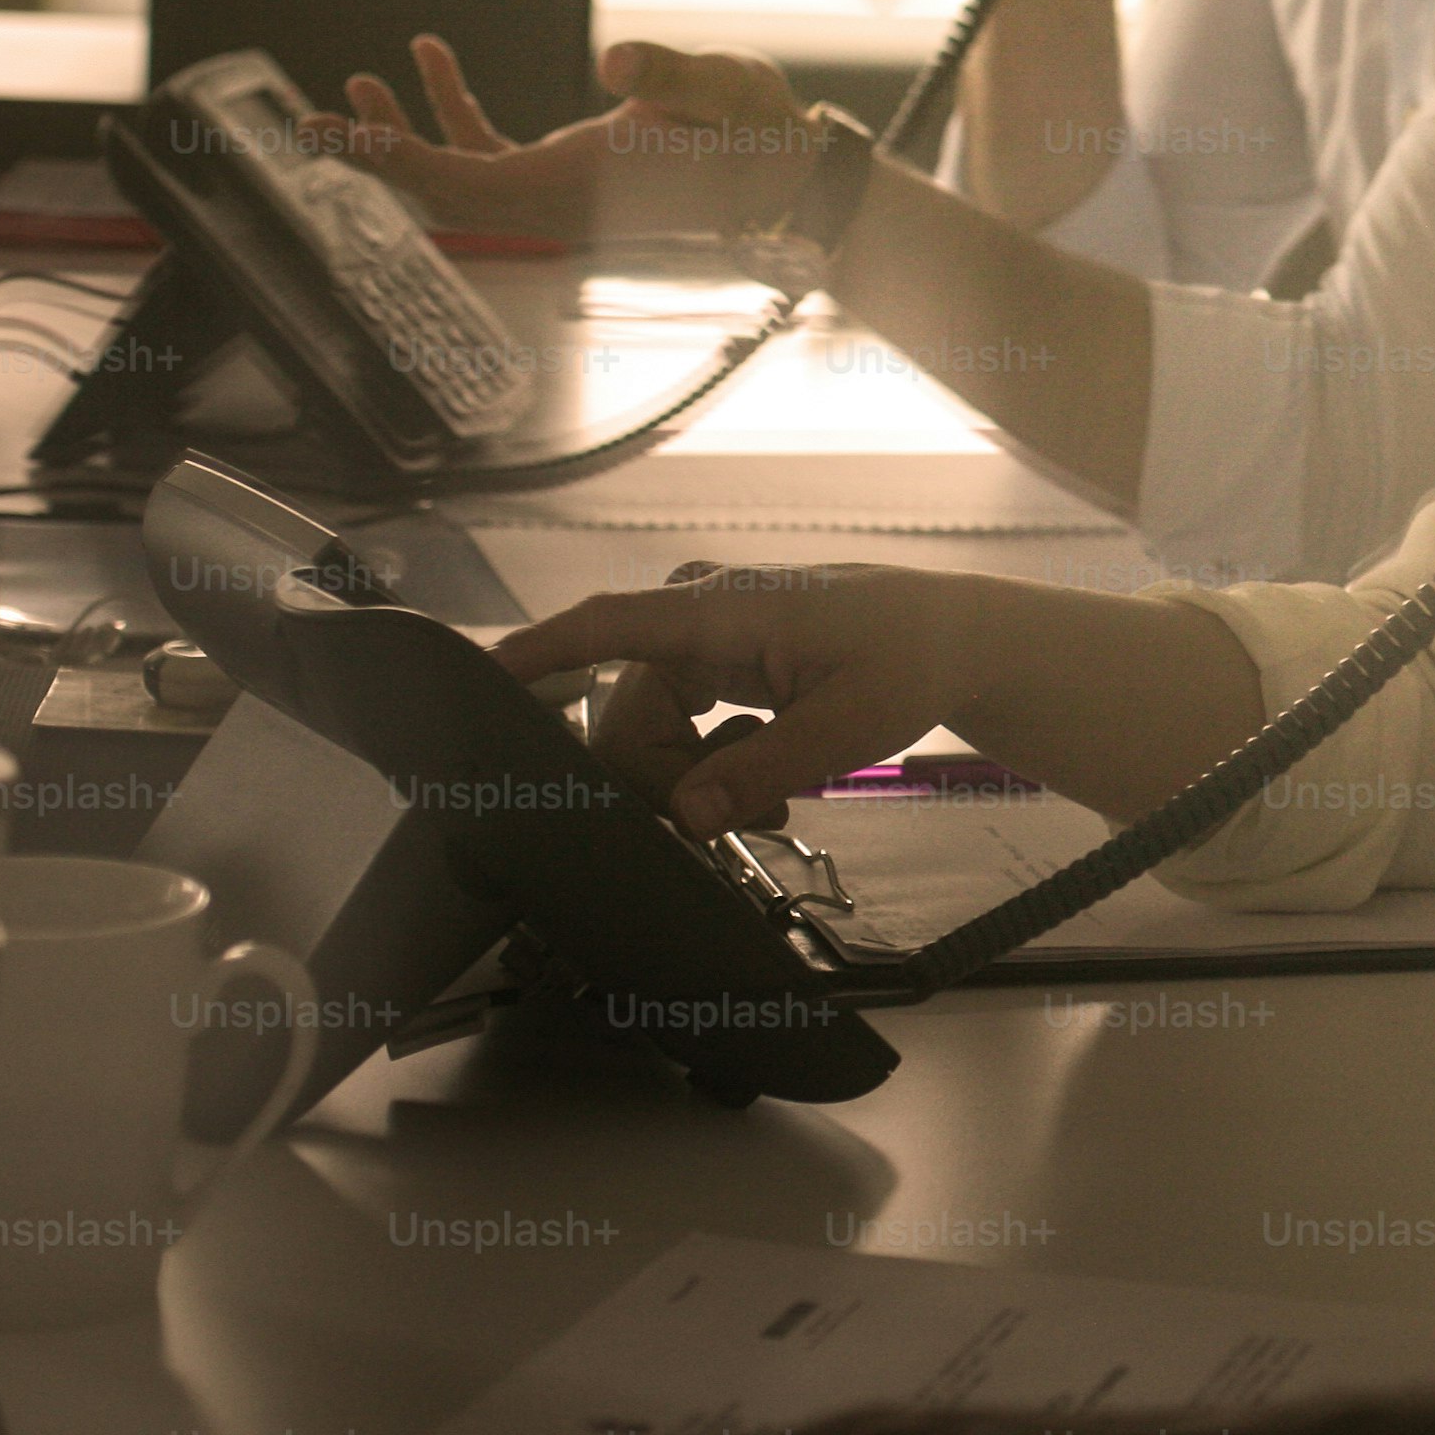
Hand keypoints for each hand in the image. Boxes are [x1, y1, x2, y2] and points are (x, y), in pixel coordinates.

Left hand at [329, 33, 832, 242]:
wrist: (788, 178)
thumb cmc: (759, 132)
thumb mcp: (725, 88)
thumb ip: (671, 73)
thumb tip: (614, 60)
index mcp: (578, 183)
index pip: (458, 179)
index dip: (387, 157)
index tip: (328, 133)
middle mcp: (554, 200)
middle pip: (437, 191)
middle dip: (371, 157)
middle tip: (307, 119)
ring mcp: (555, 193)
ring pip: (452, 176)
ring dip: (401, 137)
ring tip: (357, 86)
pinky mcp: (564, 178)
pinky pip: (487, 158)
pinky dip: (451, 117)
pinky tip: (433, 62)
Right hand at [494, 562, 980, 836]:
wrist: (958, 639)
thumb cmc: (912, 660)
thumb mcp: (847, 727)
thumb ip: (761, 772)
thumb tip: (683, 818)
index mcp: (724, 610)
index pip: (609, 626)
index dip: (537, 655)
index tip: (477, 679)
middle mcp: (699, 615)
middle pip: (627, 718)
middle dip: (668, 783)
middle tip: (741, 824)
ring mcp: (704, 638)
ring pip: (647, 733)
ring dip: (694, 782)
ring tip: (770, 806)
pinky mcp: (715, 662)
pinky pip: (676, 727)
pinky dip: (708, 765)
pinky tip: (764, 780)